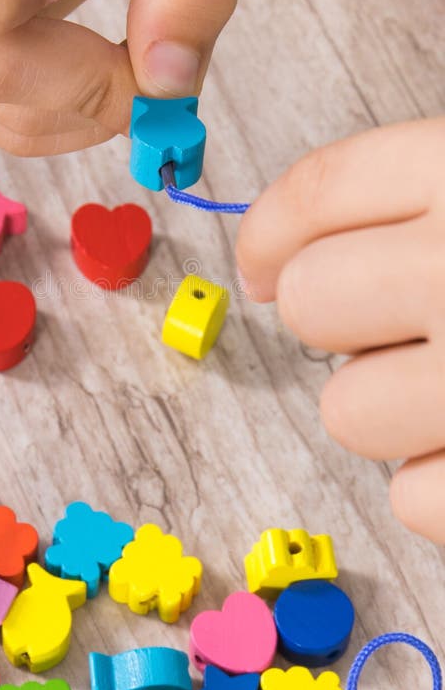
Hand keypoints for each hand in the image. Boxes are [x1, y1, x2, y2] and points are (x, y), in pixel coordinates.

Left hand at [236, 119, 444, 542]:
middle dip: (336, 316)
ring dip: (387, 404)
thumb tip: (286, 260)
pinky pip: (411, 498)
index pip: (323, 191)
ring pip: (347, 411)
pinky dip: (437, 479)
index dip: (274, 231)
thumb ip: (420, 197)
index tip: (262, 266)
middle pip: (311, 300)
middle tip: (398, 323)